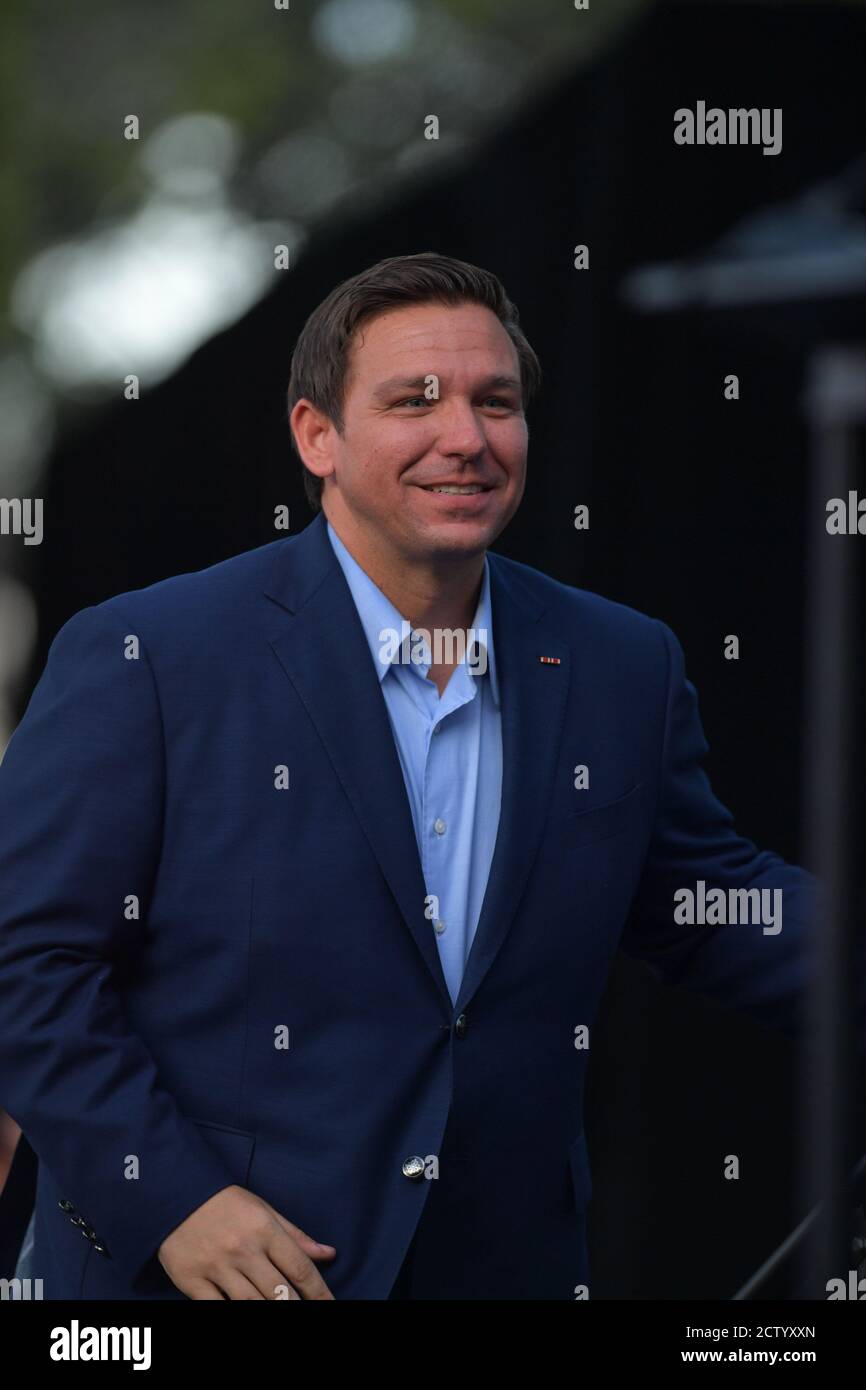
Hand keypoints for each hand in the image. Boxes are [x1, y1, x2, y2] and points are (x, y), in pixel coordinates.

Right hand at [157, 1184, 336, 1298]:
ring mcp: (216, 1267)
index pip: (300, 1268)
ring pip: (251, 1305)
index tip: (330, 1305)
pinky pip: (217, 1308)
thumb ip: (295, 1235)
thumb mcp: (264, 1210)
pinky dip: (232, 1312)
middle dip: (296, 1307)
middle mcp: (242, 1249)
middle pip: (279, 1293)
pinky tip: (246, 1311)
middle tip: (308, 1313)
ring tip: (282, 1314)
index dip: (319, 1293)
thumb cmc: (225, 1203)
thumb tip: (328, 1254)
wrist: (175, 1194)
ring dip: (270, 1313)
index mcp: (264, 1228)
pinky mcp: (192, 1281)